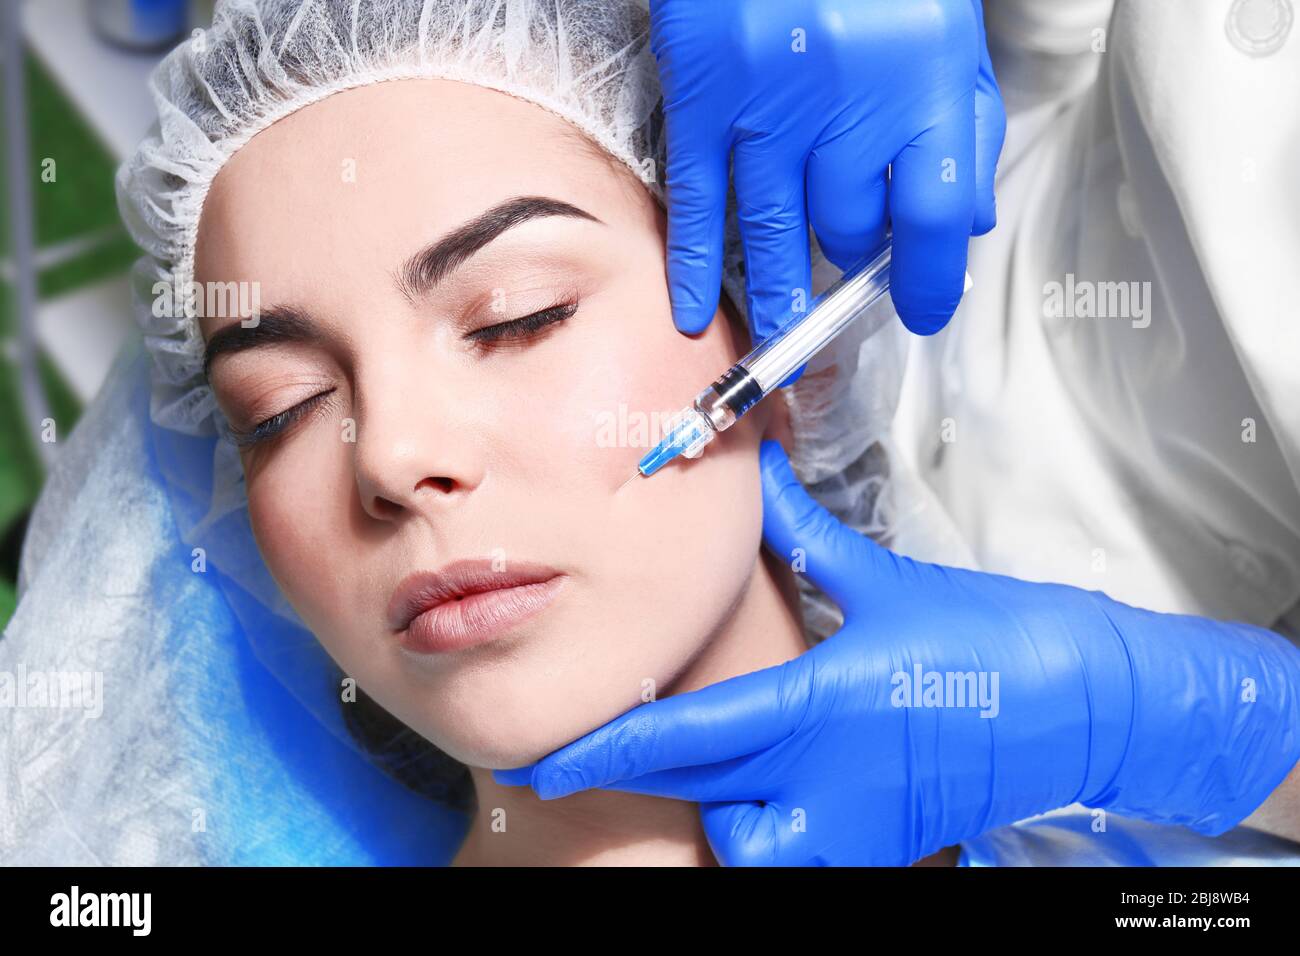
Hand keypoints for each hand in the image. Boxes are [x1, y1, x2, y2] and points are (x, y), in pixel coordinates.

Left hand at [496, 442, 1299, 864]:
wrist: (1082, 706)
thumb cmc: (991, 640)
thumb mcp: (885, 581)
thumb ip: (805, 537)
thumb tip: (761, 476)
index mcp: (819, 703)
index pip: (686, 736)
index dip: (607, 749)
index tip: (546, 758)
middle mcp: (824, 775)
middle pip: (694, 789)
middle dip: (624, 778)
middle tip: (568, 762)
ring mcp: (852, 820)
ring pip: (740, 837)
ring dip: (704, 807)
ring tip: (684, 765)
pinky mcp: (878, 841)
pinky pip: (792, 849)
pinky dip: (762, 827)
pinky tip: (759, 789)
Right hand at [649, 0, 1006, 364]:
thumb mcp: (948, 28)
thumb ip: (964, 124)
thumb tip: (962, 224)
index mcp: (926, 79)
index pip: (936, 218)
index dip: (932, 281)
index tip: (925, 310)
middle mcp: (848, 101)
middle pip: (850, 226)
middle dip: (854, 255)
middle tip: (848, 264)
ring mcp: (766, 104)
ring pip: (773, 230)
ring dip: (780, 293)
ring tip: (785, 331)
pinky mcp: (702, 96)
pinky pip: (700, 200)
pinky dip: (696, 263)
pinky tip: (696, 310)